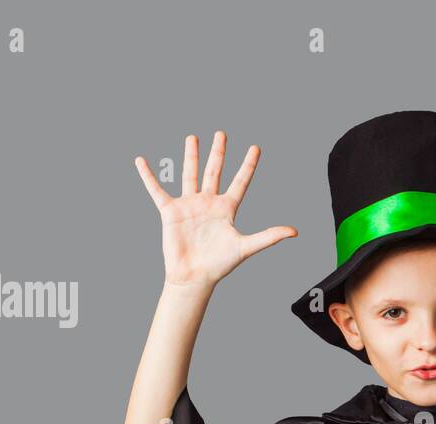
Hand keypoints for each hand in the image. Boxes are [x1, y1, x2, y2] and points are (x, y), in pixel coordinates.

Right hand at [135, 131, 296, 287]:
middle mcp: (208, 203)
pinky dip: (148, 176)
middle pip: (215, 171)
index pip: (240, 182)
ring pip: (190, 174)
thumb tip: (294, 231)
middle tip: (221, 134)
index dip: (248, 165)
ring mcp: (189, 205)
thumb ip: (269, 236)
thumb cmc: (219, 264)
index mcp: (227, 209)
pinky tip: (141, 161)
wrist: (194, 276)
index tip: (255, 148)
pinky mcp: (170, 211)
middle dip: (219, 153)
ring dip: (191, 156)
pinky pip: (157, 190)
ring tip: (192, 138)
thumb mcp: (246, 247)